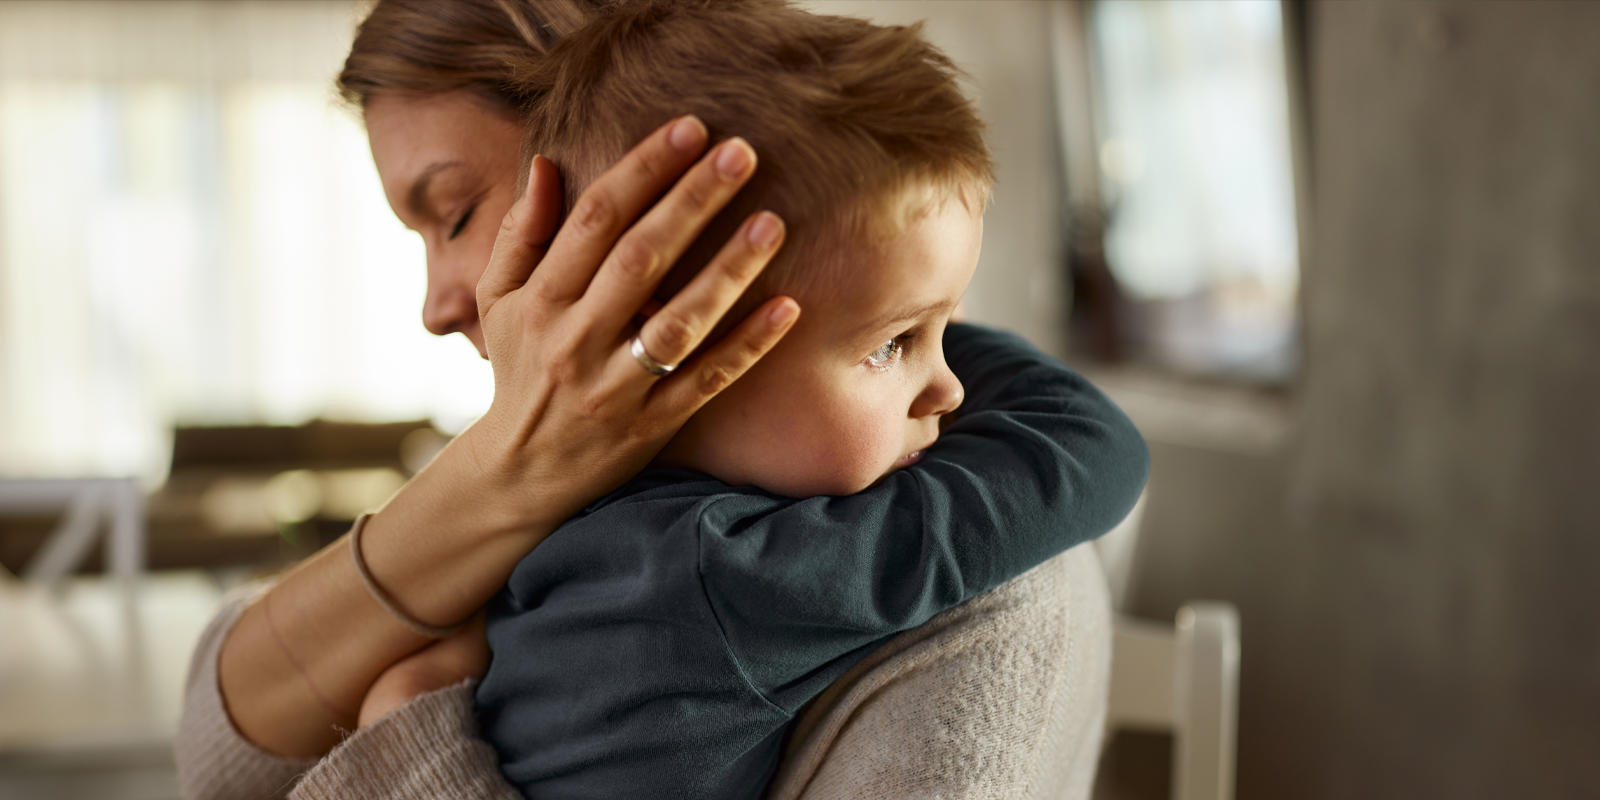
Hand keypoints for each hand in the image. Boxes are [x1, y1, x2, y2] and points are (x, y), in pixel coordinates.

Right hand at [214, 116, 795, 760]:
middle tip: (743, 152)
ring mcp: (615, 388)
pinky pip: (706, 383)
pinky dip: (747, 347)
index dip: (641, 169)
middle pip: (638, 260)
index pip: (593, 220)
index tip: (690, 128)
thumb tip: (549, 163)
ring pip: (677, 323)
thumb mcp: (500, 302)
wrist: (517, 476)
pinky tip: (789, 309)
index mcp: (539, 300)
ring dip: (726, 272)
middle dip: (691, 202)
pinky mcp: (651, 428)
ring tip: (772, 223)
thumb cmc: (518, 372)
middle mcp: (575, 341)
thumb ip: (522, 234)